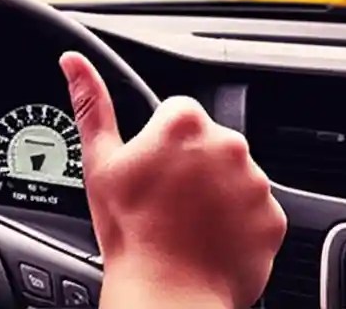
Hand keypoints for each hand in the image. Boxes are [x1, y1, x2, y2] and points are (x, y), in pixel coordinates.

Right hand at [60, 51, 285, 308]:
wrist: (166, 294)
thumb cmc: (128, 231)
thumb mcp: (99, 162)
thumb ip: (91, 104)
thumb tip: (73, 60)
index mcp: (184, 124)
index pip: (178, 113)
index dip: (160, 142)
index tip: (150, 170)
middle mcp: (228, 144)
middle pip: (208, 143)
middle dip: (191, 165)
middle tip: (164, 201)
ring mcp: (254, 183)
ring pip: (232, 177)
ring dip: (215, 194)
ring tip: (185, 224)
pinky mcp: (272, 218)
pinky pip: (254, 213)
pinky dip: (236, 224)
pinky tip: (208, 240)